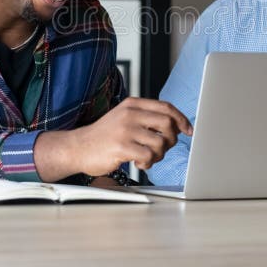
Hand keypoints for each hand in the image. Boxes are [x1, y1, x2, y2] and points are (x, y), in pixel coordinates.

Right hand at [34, 98, 192, 180]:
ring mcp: (125, 130)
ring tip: (147, 157)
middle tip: (163, 148)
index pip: (166, 107)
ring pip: (160, 142)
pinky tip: (139, 162)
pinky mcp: (121, 147)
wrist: (77, 147)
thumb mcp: (124, 117)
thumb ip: (146, 117)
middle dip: (171, 139)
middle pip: (167, 124)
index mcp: (132, 104)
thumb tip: (176, 125)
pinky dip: (148, 162)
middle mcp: (130, 114)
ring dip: (159, 154)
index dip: (181, 119)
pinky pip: (148, 156)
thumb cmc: (104, 136)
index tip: (189, 131)